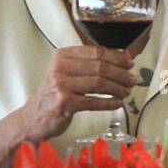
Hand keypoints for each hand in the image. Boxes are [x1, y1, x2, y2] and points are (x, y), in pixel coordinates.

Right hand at [20, 45, 135, 142]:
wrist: (35, 116)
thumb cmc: (56, 93)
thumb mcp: (67, 72)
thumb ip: (89, 64)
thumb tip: (122, 58)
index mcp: (61, 55)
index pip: (95, 52)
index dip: (117, 57)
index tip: (129, 62)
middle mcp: (59, 68)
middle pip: (100, 67)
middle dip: (121, 74)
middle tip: (131, 79)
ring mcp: (60, 85)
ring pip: (99, 84)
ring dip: (118, 88)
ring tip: (126, 91)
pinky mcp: (64, 103)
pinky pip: (94, 102)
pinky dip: (109, 103)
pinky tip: (118, 103)